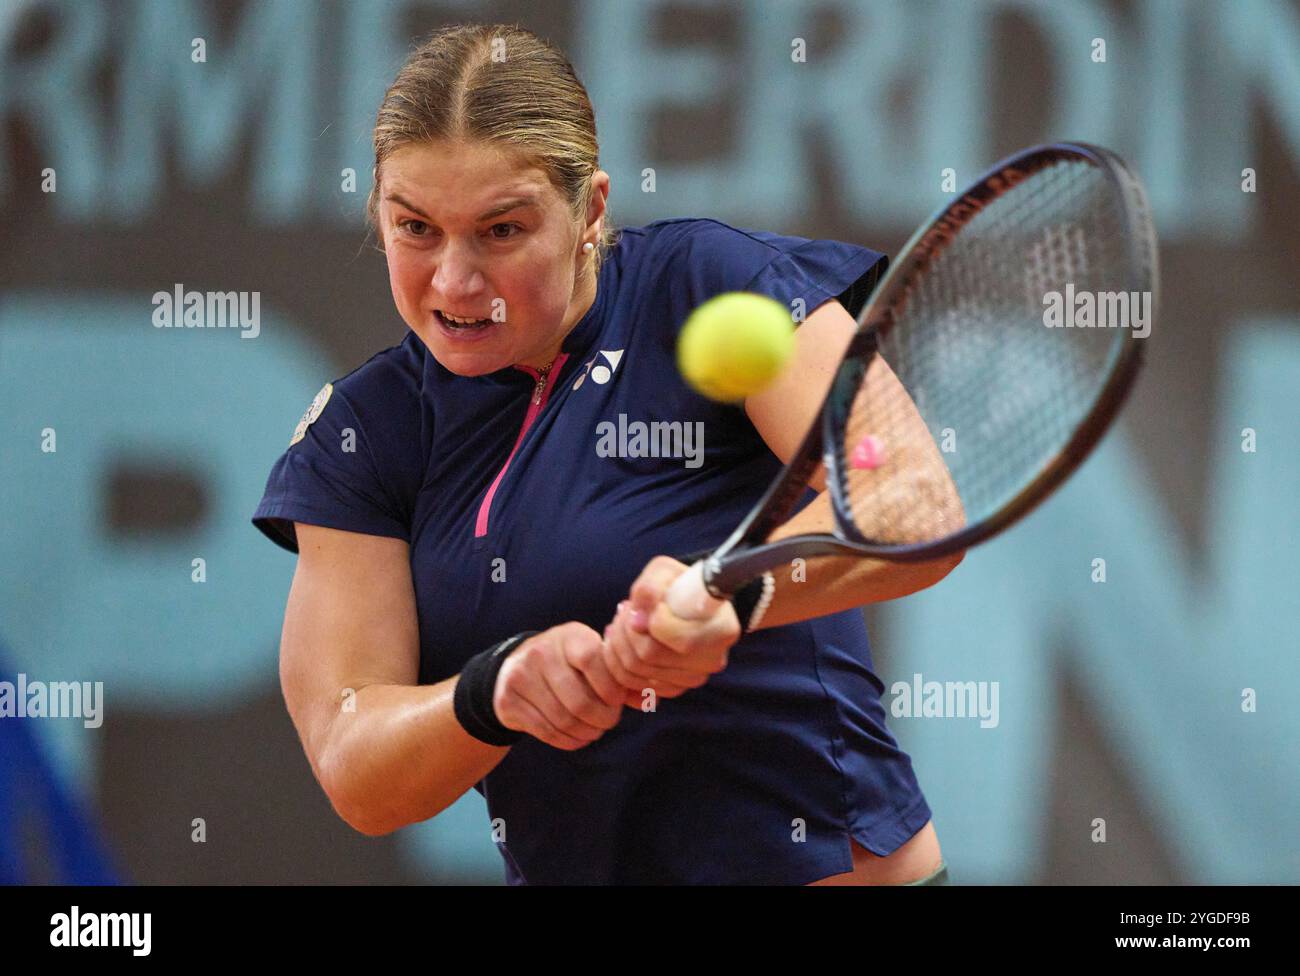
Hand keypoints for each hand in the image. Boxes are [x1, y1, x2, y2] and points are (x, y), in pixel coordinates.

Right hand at [493, 623, 627, 750]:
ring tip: (594, 730)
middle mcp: (541, 652)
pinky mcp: (509, 700)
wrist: (514, 666)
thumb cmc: (567, 663)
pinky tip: (577, 737)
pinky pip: (546, 731)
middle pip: (579, 700)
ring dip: (586, 732)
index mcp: (569, 636)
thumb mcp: (591, 657)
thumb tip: (649, 700)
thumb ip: (619, 677)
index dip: (610, 688)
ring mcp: (521, 676)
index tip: (618, 700)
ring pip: (563, 720)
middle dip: (602, 718)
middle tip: (609, 721)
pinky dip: (568, 740)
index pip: (592, 661)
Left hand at [602, 556, 741, 705]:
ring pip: (636, 674)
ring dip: (617, 647)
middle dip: (623, 631)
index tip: (639, 604)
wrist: (693, 604)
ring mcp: (694, 679)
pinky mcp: (676, 689)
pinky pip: (636, 688)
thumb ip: (649, 588)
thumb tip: (636, 620)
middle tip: (622, 613)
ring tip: (621, 626)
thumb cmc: (680, 585)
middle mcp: (711, 660)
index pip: (664, 631)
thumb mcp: (665, 571)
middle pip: (646, 655)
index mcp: (720, 629)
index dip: (642, 617)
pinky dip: (620, 667)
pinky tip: (624, 645)